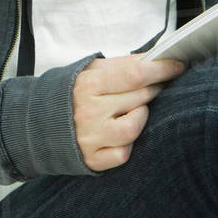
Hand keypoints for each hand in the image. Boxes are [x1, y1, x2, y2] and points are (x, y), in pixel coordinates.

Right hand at [72, 55, 185, 171]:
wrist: (40, 121)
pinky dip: (130, 142)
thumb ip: (122, 65)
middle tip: (158, 83)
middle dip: (156, 87)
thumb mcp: (91, 70)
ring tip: (137, 108)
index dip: (161, 68)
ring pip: (135, 127)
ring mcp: (91, 137)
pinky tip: (125, 130)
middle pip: (139, 97)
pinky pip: (125, 153)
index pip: (135, 73)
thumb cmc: (73, 92)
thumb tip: (155, 58)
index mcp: (89, 84)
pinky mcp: (93, 159)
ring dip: (143, 114)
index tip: (177, 64)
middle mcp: (89, 110)